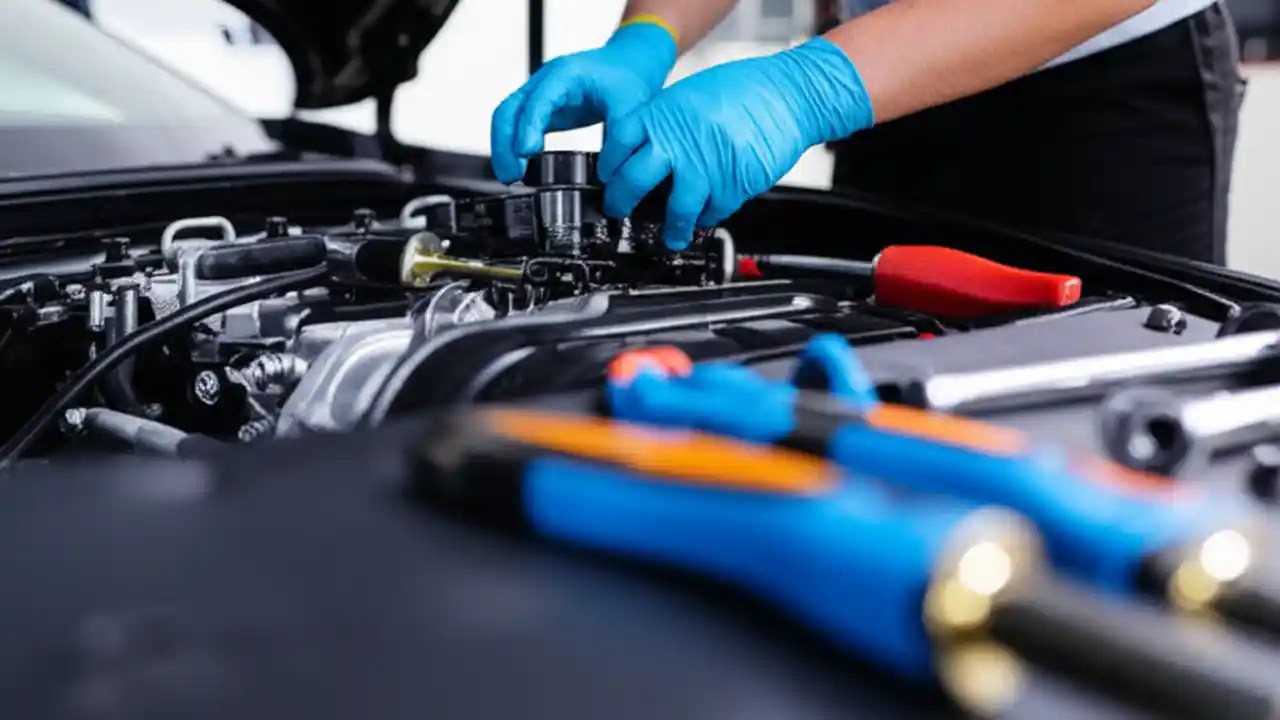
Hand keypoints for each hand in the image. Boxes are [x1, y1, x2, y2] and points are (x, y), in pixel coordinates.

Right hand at [490, 22, 677, 183]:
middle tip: (512, 175)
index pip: (537, 101)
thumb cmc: (628, 77)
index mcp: (565, 75)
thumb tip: (605, 174)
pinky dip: (512, 146)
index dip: (528, 127)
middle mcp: (545, 82)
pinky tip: (519, 167)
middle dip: (505, 144)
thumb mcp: (630, 108)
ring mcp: (540, 95)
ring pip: (507, 119)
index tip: (525, 153)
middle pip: (509, 110)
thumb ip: (619, 139)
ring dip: (504, 148)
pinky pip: (516, 126)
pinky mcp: (542, 110)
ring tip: (511, 176)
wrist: (630, 63)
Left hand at [598, 38, 873, 249]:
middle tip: (619, 210)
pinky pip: (711, 213)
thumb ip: (668, 122)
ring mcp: (704, 168)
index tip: (608, 175)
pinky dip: (708, 218)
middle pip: (633, 181)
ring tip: (669, 237)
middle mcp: (679, 142)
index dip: (609, 164)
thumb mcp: (692, 94)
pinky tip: (707, 215)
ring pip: (674, 209)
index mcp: (664, 114)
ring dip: (670, 228)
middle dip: (621, 202)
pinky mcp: (731, 187)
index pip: (618, 144)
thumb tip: (648, 147)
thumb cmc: (748, 89)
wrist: (791, 94)